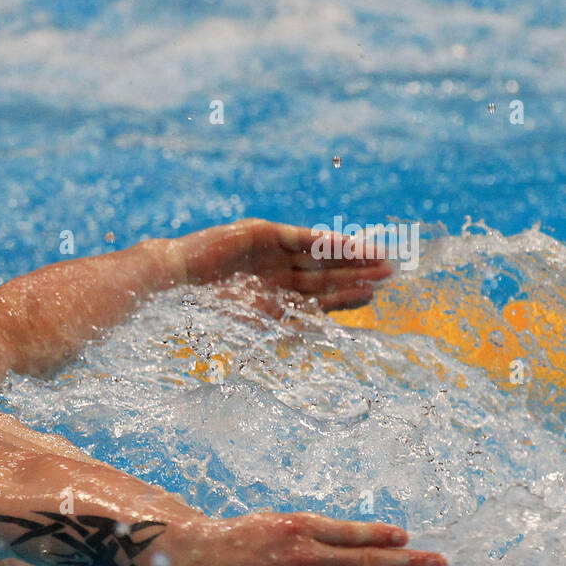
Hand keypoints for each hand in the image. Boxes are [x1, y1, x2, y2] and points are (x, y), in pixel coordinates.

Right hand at [172, 219, 394, 310]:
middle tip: (392, 273)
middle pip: (326, 275)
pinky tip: (353, 245)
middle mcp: (276, 275)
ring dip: (351, 257)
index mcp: (273, 300)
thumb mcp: (254, 322)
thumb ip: (290, 324)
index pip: (319, 298)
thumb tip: (329, 332)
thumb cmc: (205, 310)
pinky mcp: (265, 233)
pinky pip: (304, 238)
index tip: (376, 294)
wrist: (174, 281)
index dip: (347, 295)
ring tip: (382, 258)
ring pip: (321, 255)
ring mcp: (271, 253)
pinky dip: (329, 242)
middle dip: (358, 274)